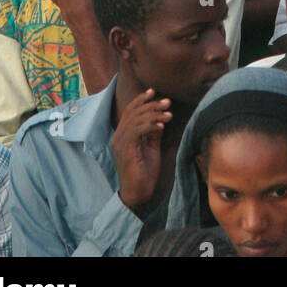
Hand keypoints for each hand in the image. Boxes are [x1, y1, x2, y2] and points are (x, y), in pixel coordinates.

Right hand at [112, 88, 171, 212]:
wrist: (138, 194)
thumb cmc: (145, 172)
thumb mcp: (151, 147)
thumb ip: (152, 132)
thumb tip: (160, 116)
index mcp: (122, 135)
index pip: (129, 111)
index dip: (141, 99)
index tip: (154, 91)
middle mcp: (118, 137)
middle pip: (133, 112)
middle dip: (151, 104)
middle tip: (168, 102)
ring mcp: (120, 144)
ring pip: (135, 120)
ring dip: (154, 114)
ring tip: (169, 114)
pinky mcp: (126, 150)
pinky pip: (137, 131)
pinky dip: (150, 125)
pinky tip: (162, 126)